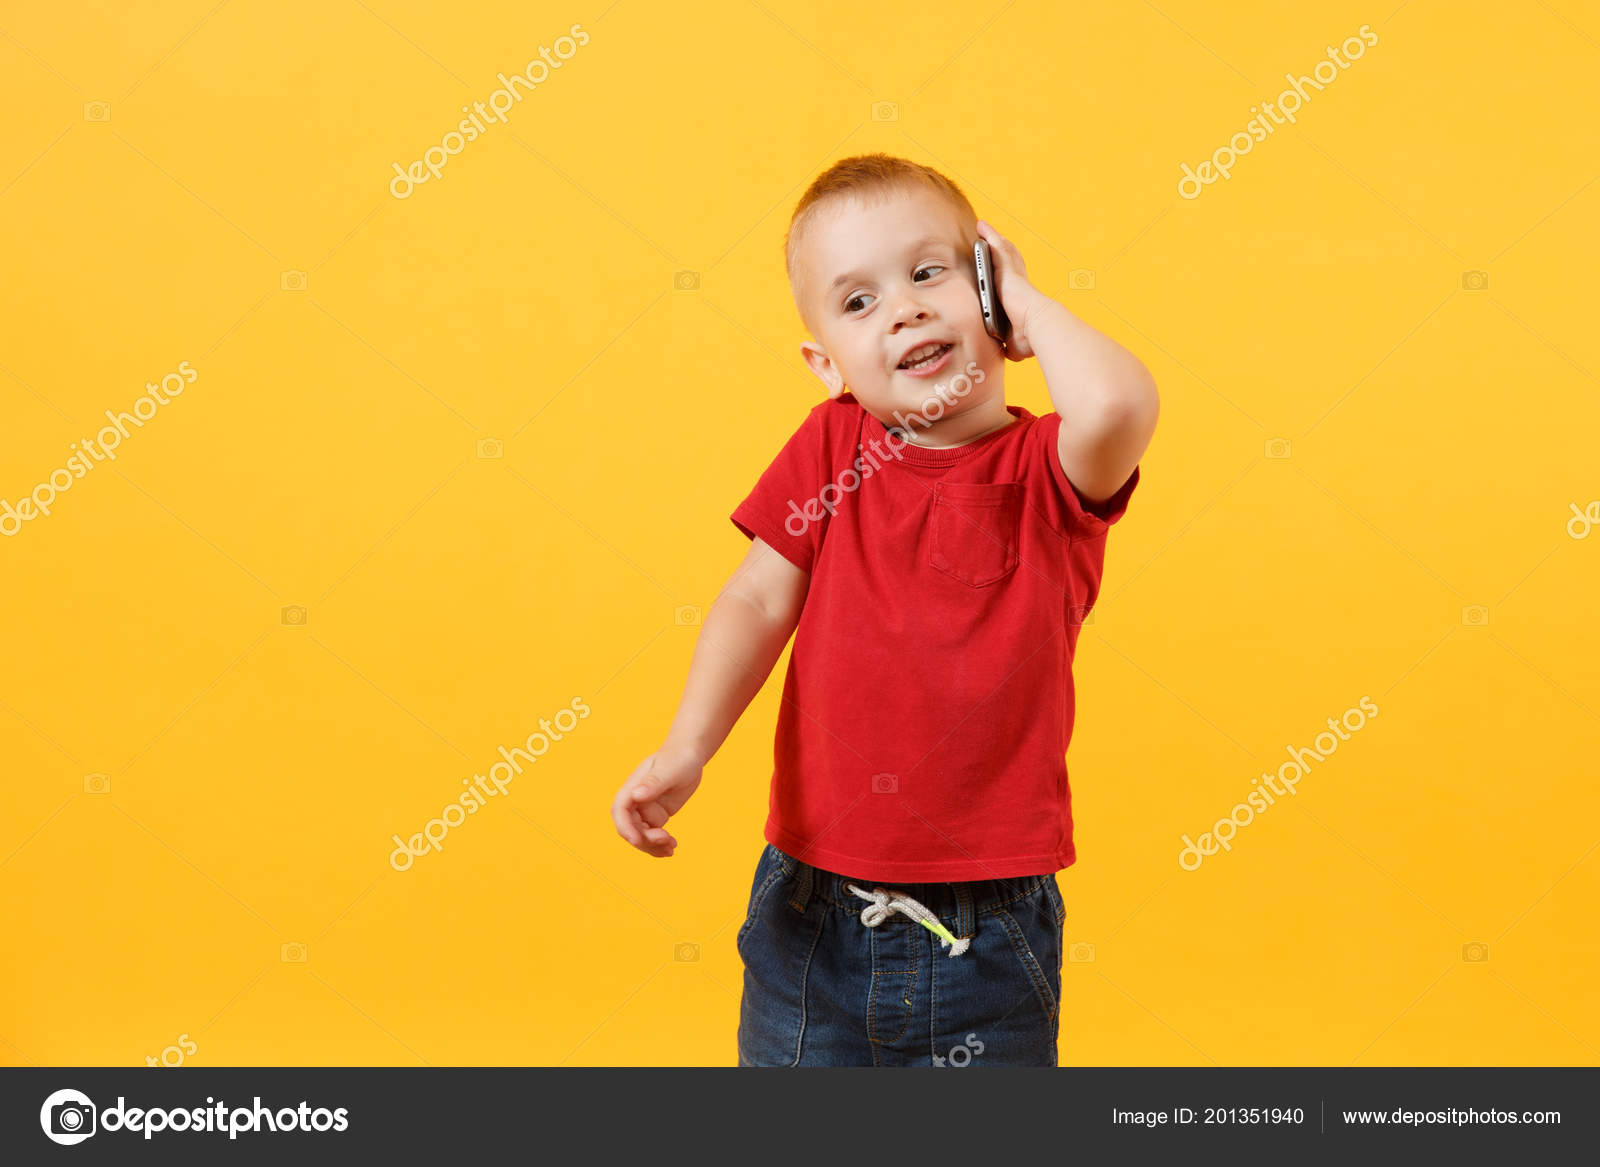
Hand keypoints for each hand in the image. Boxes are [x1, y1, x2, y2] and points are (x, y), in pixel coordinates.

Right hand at [611, 745, 702, 856]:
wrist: (689, 754)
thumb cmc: (678, 757)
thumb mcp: (668, 770)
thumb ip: (652, 783)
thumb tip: (636, 795)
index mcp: (632, 788)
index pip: (620, 811)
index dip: (625, 827)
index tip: (637, 840)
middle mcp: (635, 801)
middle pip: (630, 828)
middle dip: (644, 840)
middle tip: (666, 840)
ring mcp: (645, 810)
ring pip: (641, 835)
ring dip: (653, 846)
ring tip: (671, 849)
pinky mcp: (657, 816)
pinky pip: (653, 835)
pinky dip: (660, 845)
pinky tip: (672, 848)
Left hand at [975, 220, 1049, 361]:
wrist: (1038, 327)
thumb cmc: (1031, 337)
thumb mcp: (1016, 343)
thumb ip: (1009, 344)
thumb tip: (1007, 351)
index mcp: (1020, 298)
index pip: (1011, 282)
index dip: (1006, 273)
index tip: (1000, 268)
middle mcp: (1017, 282)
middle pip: (1007, 261)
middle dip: (998, 249)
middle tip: (990, 239)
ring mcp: (1013, 274)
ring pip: (1002, 251)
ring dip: (993, 238)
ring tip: (983, 227)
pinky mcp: (1008, 269)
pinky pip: (996, 248)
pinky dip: (989, 236)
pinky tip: (982, 227)